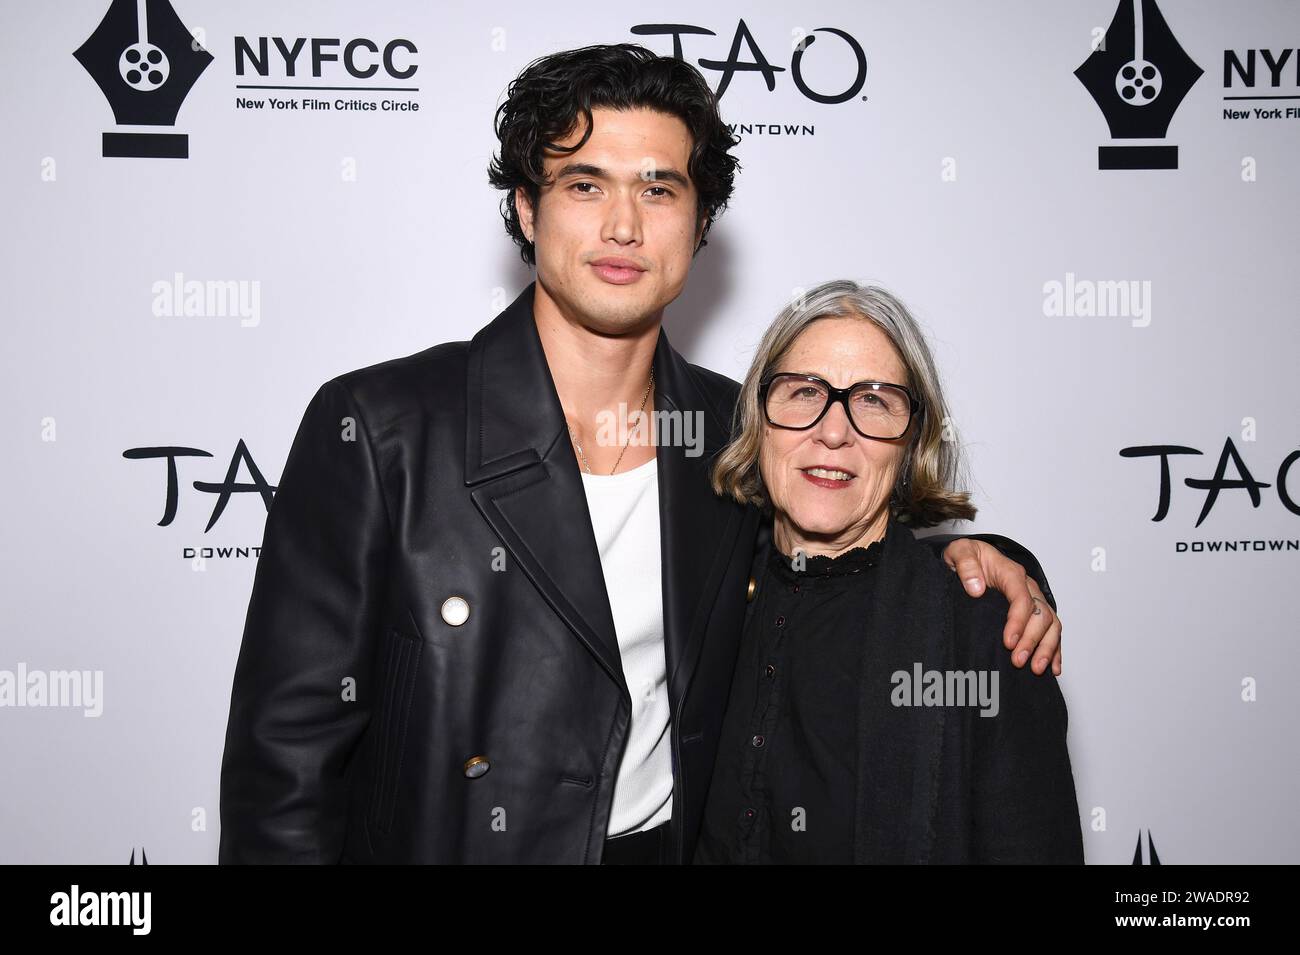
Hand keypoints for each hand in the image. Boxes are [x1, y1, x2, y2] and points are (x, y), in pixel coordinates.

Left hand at [941, 538, 1062, 675]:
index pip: (1021, 598)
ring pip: (1051, 624)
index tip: (1008, 642)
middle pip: (1040, 614)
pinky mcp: (1032, 611)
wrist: (970, 556)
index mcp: (1010, 573)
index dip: (1018, 621)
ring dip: (1046, 648)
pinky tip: (1052, 667)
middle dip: (1032, 640)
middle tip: (1018, 661)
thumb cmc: (967, 555)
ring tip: (1036, 668)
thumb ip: (966, 565)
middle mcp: (1027, 586)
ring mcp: (1032, 599)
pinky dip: (1054, 649)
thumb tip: (976, 588)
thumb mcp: (959, 551)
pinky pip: (1051, 630)